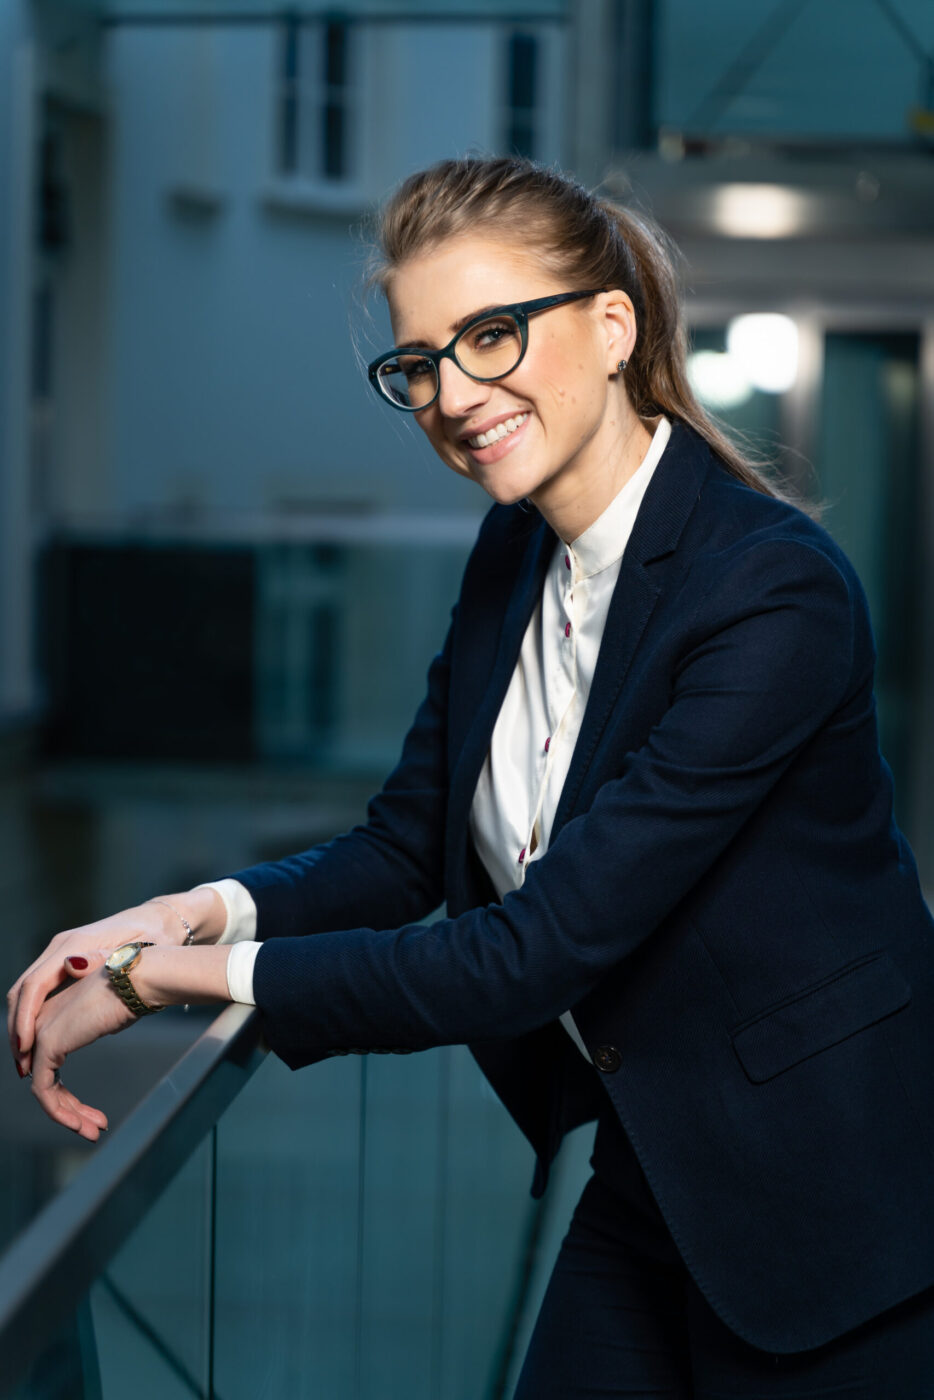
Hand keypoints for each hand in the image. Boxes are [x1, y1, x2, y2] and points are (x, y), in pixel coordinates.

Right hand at [7, 898, 196, 1077]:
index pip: (35, 984)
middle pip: (23, 991)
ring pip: (28, 995)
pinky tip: (40, 1042)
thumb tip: (71, 965)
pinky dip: (34, 1020)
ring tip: (28, 1063)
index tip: (24, 1047)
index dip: (25, 1018)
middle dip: (18, 1029)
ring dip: (23, 1028)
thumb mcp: (138, 947)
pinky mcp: (67, 966)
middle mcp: (61, 950)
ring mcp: (62, 956)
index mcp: (74, 944)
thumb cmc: (154, 936)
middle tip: (22, 1065)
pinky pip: (41, 995)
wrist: (160, 921)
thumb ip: (105, 958)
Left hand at [28, 950, 137, 1139]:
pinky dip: (60, 1111)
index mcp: (55, 1012)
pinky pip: (44, 1090)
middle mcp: (42, 1022)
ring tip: (92, 1131)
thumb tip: (106, 1025)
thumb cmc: (134, 991)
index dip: (66, 1093)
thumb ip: (96, 1021)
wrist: (138, 979)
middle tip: (93, 1127)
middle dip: (69, 1107)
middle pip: (45, 1077)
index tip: (92, 1112)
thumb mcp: (109, 1011)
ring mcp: (41, 1033)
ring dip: (68, 1114)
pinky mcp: (48, 1044)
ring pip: (44, 1088)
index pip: (49, 1062)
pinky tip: (82, 1124)